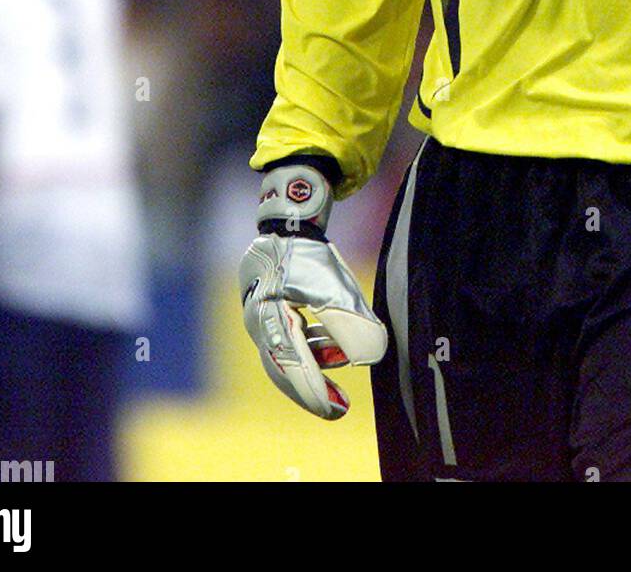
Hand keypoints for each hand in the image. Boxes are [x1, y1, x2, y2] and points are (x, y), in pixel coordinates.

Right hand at [239, 164, 386, 419]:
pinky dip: (314, 347)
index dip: (312, 387)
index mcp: (266, 313)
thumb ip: (347, 319)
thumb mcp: (332, 284)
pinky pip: (293, 338)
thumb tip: (371, 356)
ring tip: (341, 384)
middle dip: (311, 388)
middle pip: (282, 365)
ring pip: (288, 352)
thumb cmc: (308, 252)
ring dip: (315, 366)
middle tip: (338, 409)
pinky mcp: (274, 310)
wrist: (290, 220)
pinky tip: (336, 352)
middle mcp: (259, 320)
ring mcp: (264, 315)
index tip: (335, 408)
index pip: (290, 359)